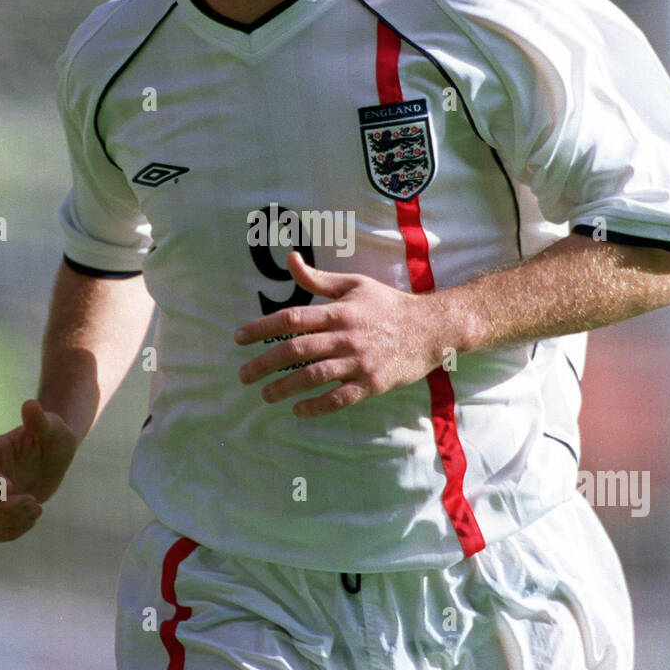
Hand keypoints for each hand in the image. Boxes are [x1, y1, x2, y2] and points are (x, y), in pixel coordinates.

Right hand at [0, 399, 77, 541]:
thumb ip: (40, 420)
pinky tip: (30, 520)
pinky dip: (10, 533)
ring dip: (9, 522)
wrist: (55, 453)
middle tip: (35, 502)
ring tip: (37, 510)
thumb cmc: (54, 435)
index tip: (14, 486)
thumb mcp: (54, 427)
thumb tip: (30, 404)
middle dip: (5, 507)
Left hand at [234, 250, 443, 416]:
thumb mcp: (355, 284)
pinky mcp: (372, 383)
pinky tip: (297, 410)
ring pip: (313, 376)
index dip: (261, 328)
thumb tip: (290, 258)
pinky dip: (316, 406)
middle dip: (264, 363)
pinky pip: (339, 398)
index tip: (238, 338)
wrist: (431, 328)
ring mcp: (359, 361)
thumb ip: (318, 278)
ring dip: (284, 387)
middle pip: (296, 350)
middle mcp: (345, 336)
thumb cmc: (388, 304)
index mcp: (338, 311)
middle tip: (243, 375)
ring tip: (265, 395)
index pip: (291, 318)